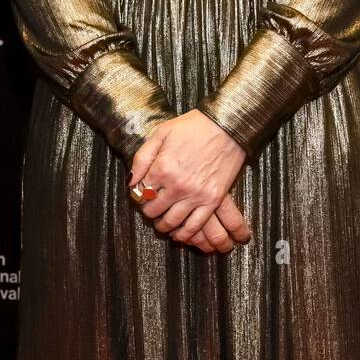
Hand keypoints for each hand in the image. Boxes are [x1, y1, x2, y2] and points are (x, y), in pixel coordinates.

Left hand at [128, 109, 249, 248]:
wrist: (228, 125)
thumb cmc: (194, 126)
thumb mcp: (162, 133)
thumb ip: (142, 157)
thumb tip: (131, 181)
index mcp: (162, 168)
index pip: (140, 193)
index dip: (139, 195)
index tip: (143, 193)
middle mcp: (176, 185)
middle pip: (153, 210)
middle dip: (149, 210)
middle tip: (153, 206)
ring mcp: (195, 195)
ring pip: (171, 222)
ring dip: (163, 225)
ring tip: (163, 221)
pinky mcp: (212, 200)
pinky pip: (195, 226)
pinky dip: (184, 234)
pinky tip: (179, 232)